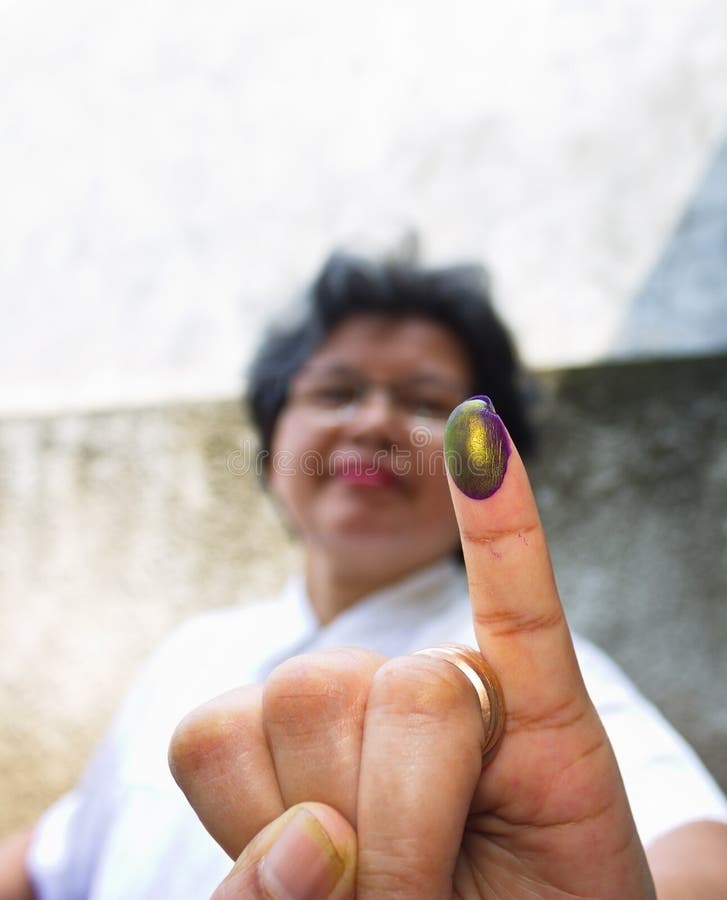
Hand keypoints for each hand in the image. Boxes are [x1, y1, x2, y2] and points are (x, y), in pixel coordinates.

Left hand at [169, 411, 655, 898]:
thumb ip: (263, 892)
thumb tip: (313, 844)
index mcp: (282, 740)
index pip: (216, 731)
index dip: (258, 824)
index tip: (325, 883)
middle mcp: (363, 694)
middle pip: (310, 690)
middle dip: (355, 816)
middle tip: (403, 883)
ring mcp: (462, 692)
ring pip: (411, 688)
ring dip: (420, 812)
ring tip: (454, 860)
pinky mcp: (549, 705)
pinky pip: (521, 594)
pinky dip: (502, 521)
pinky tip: (480, 438)